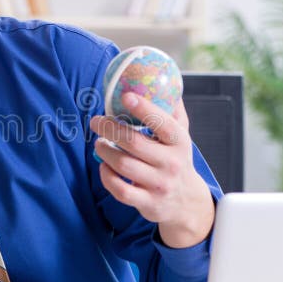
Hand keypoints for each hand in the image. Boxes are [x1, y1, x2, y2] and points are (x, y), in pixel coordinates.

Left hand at [90, 92, 214, 247]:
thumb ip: (172, 110)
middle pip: (134, 143)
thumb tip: (165, 78)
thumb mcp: (181, 135)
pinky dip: (106, 176)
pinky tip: (104, 166)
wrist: (187, 202)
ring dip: (104, 151)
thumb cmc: (176, 159)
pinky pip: (119, 188)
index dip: (143, 108)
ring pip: (123, 164)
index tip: (125, 96)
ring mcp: (159, 185)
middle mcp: (171, 164)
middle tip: (96, 121)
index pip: (162, 122)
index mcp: (180, 142)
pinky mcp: (147, 203)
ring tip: (99, 143)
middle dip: (110, 129)